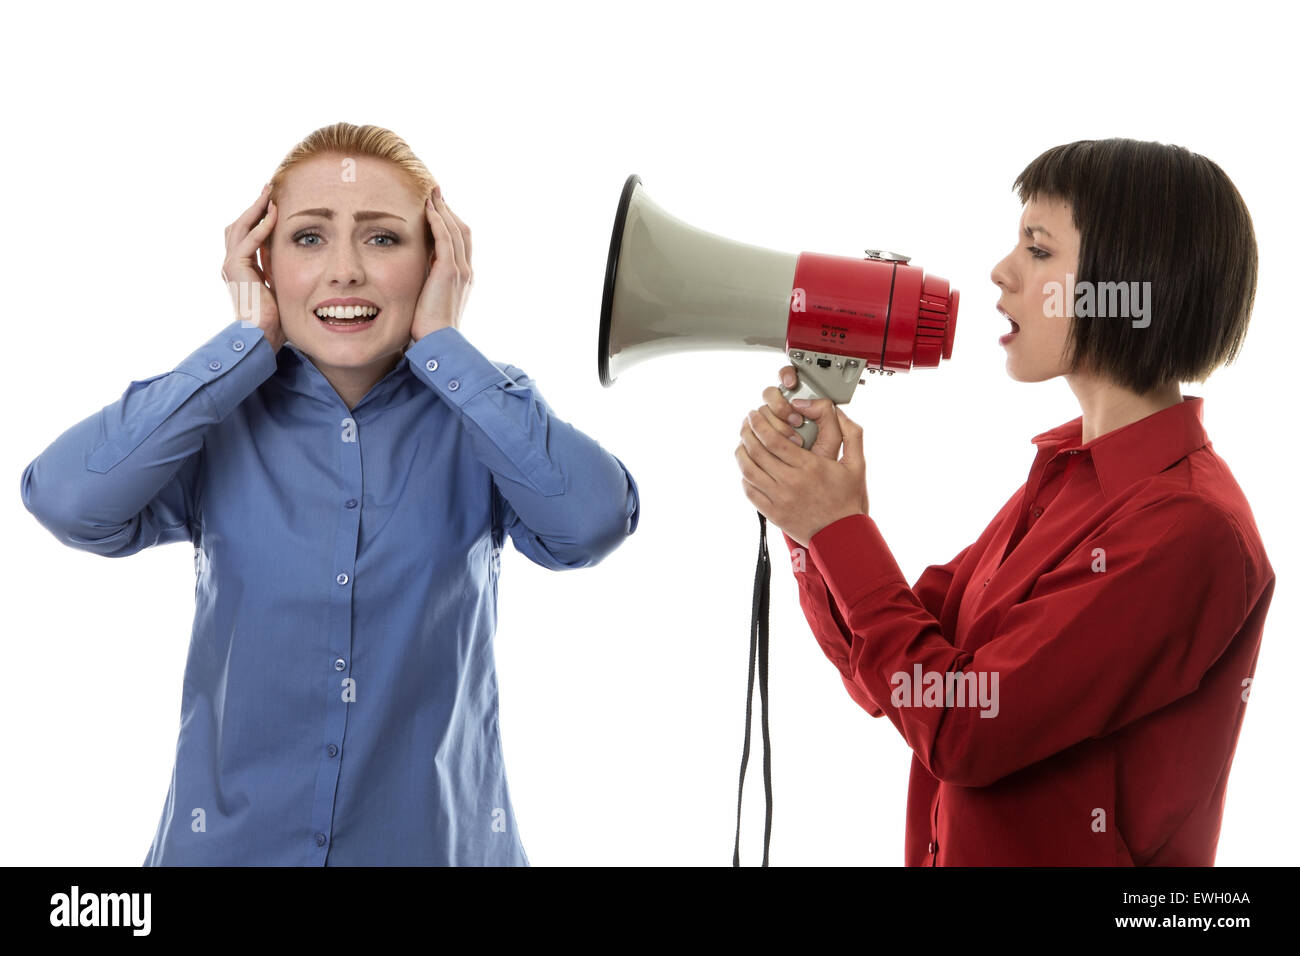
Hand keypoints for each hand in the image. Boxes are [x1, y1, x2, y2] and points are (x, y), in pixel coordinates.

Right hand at [222, 184, 284, 352]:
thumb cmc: (275, 321)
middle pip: (238, 226)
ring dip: (255, 210)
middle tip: (268, 190)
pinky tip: (272, 215)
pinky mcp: (236, 270)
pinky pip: (247, 242)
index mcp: (241, 270)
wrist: (260, 337)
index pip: (247, 236)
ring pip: (240, 228)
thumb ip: (282, 274)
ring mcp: (231, 267)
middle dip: (253, 207)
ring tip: (268, 194)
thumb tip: (301, 266)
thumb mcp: (280, 289)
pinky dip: (260, 227)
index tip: (272, 204)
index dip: (257, 218)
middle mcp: (232, 265)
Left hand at [411, 187, 472, 341]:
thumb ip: (427, 285)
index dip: (449, 223)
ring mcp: (460, 270)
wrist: (439, 343)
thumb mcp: (429, 302)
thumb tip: (414, 277)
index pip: (459, 242)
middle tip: (435, 194)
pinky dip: (438, 220)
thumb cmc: (430, 329)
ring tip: (431, 193)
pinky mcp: (449, 271)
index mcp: (463, 277)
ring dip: (442, 209)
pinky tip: (427, 208)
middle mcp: (466, 270)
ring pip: (455, 229)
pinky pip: (445, 237)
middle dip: (448, 210)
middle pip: (461, 230)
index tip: (437, 210)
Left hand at [736, 377, 868, 547]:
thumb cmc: (848, 498)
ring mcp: (780, 499)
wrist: (842, 535)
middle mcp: (791, 482)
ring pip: (749, 470)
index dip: (760, 423)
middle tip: (746, 423)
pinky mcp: (773, 513)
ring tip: (742, 442)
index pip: (774, 439)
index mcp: (809, 466)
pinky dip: (744, 476)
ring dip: (741, 453)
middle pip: (757, 451)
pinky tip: (747, 468)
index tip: (755, 414)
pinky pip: (750, 491)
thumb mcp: (857, 464)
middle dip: (747, 432)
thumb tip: (837, 410)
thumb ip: (852, 434)